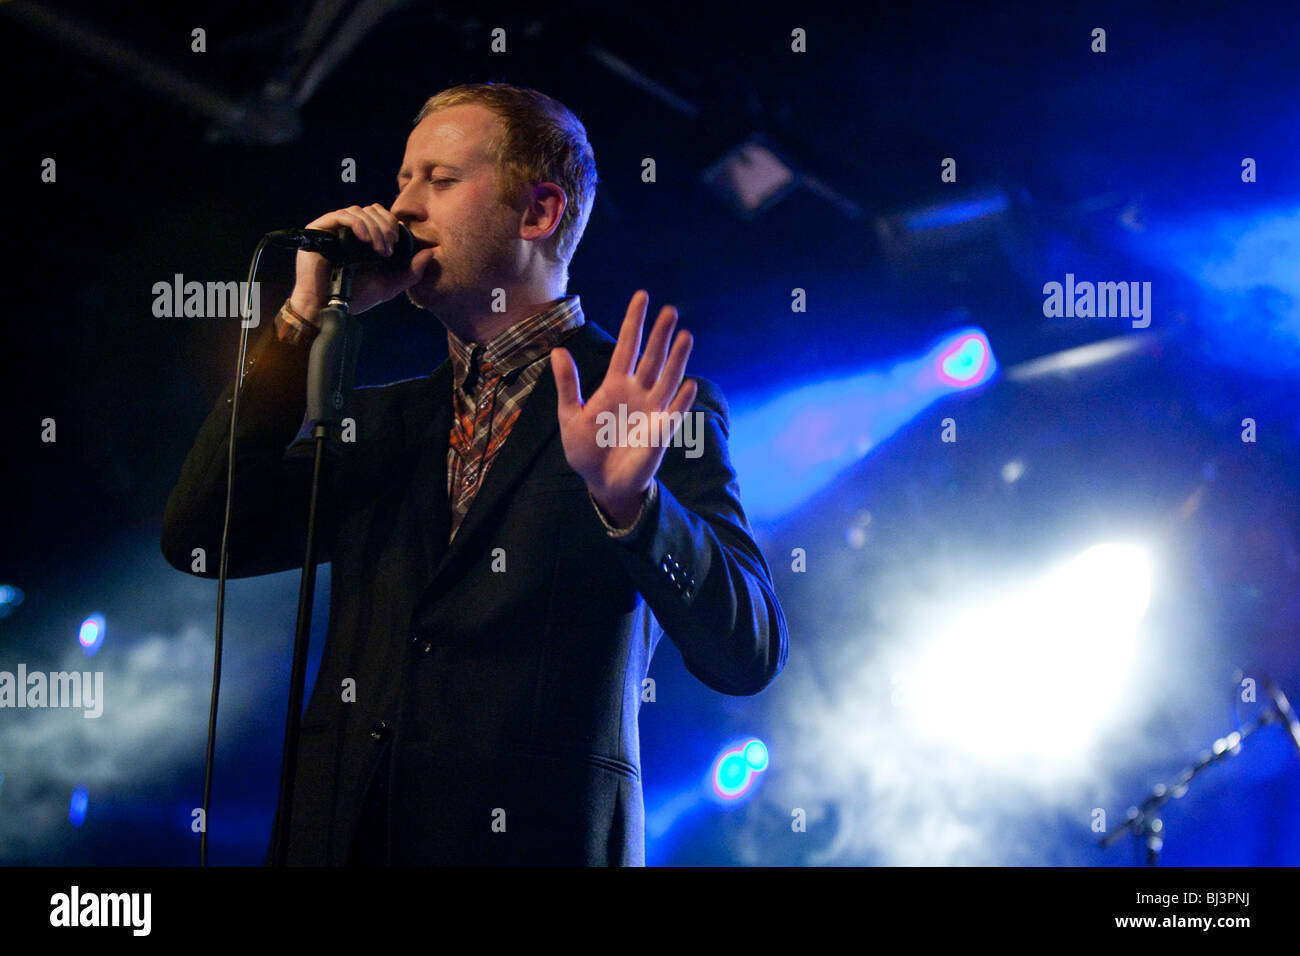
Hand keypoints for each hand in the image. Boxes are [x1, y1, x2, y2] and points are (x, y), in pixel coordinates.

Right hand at [287, 203, 435, 319]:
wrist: (327, 307)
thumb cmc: (356, 297)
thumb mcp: (390, 285)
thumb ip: (411, 271)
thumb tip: (430, 253)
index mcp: (362, 238)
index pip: (379, 215)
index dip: (391, 223)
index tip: (396, 241)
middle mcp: (347, 230)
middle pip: (370, 210)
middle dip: (385, 226)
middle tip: (388, 248)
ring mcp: (332, 228)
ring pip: (358, 211)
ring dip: (374, 228)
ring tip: (378, 250)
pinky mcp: (318, 229)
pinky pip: (341, 215)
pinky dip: (357, 224)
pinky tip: (365, 240)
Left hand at [551, 290, 697, 525]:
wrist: (602, 481)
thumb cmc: (585, 449)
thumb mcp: (570, 415)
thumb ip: (567, 385)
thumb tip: (557, 351)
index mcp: (615, 384)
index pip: (627, 346)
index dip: (634, 321)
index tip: (642, 296)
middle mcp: (638, 392)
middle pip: (651, 357)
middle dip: (660, 334)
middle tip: (669, 310)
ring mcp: (652, 410)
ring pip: (667, 378)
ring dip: (677, 359)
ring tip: (685, 335)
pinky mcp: (661, 431)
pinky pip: (674, 412)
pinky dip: (680, 400)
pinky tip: (687, 384)